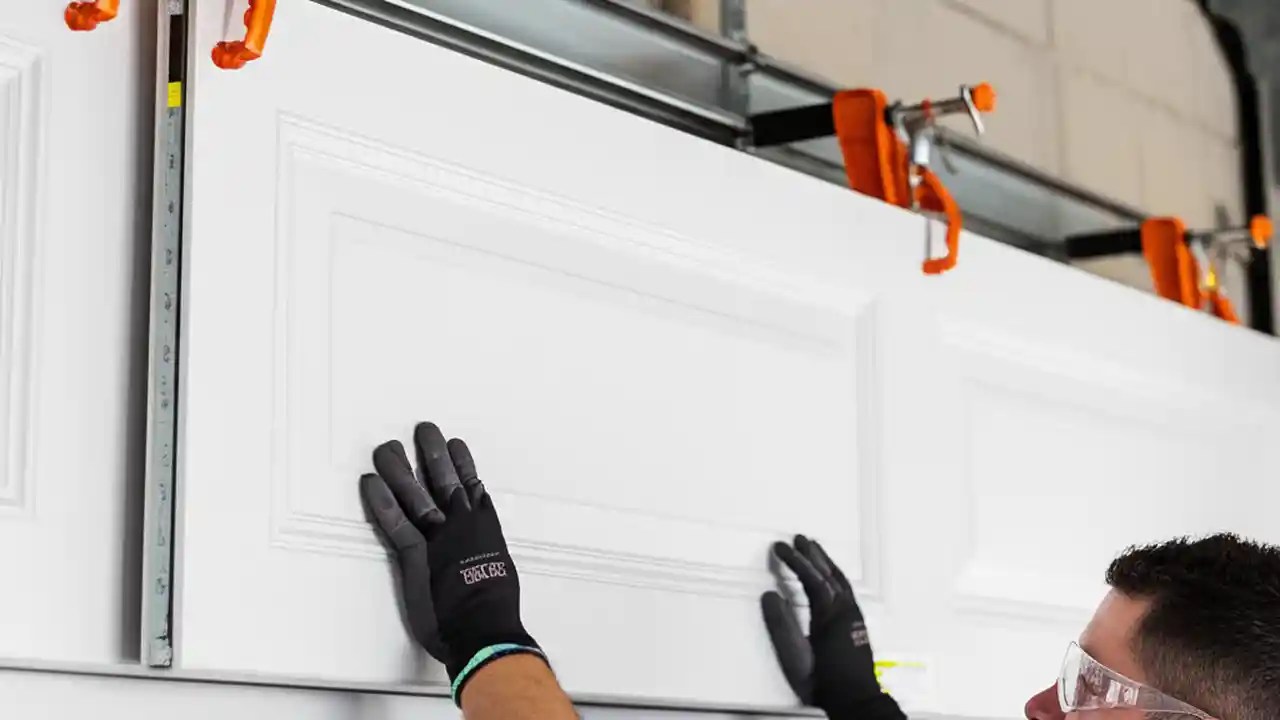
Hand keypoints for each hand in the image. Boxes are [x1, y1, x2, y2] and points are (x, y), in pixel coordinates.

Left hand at [360, 421, 542, 700]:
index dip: (462, 463)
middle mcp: (461, 524)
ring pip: (416, 492)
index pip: (472, 486)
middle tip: (423, 430)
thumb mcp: (500, 576)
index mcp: (484, 529)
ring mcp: (437, 537)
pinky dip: (381, 502)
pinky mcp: (413, 555)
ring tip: (390, 447)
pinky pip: (394, 522)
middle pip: (443, 479)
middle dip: (432, 452)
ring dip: (401, 467)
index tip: (456, 445)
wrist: (484, 627)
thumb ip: (487, 561)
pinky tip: (370, 482)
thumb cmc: (495, 609)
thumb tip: (484, 564)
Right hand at [762, 534, 903, 719]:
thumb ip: (781, 627)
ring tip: (813, 548)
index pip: (812, 578)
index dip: (795, 560)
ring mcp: (853, 616)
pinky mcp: (856, 623)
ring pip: (840, 580)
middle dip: (812, 554)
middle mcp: (845, 610)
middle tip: (797, 538)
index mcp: (830, 616)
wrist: (856, 700)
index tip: (779, 547)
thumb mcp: (796, 658)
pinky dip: (834, 575)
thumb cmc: (824, 682)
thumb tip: (770, 595)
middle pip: (828, 573)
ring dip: (825, 562)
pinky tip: (830, 577)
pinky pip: (846, 589)